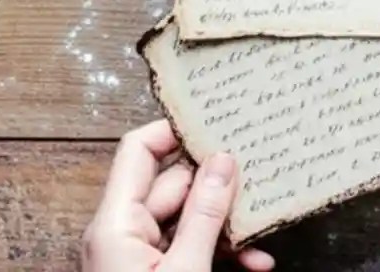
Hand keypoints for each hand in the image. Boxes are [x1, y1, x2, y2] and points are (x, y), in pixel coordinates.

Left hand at [82, 120, 274, 271]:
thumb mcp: (186, 271)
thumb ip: (204, 215)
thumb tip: (223, 160)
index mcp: (115, 222)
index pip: (139, 150)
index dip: (175, 131)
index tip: (217, 122)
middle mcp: (120, 233)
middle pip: (171, 186)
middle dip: (217, 184)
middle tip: (260, 174)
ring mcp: (134, 257)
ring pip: (186, 221)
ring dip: (226, 225)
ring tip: (264, 227)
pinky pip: (186, 250)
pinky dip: (219, 252)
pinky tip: (255, 264)